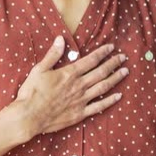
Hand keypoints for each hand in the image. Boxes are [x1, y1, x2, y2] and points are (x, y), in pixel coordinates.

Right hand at [9, 36, 128, 136]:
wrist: (29, 117)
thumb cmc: (31, 92)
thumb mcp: (39, 69)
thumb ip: (52, 55)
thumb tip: (60, 39)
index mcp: (70, 74)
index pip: (91, 60)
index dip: (102, 53)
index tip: (111, 47)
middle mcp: (79, 85)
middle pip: (101, 72)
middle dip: (113, 63)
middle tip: (123, 57)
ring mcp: (81, 100)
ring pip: (103, 87)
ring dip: (116, 79)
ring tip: (125, 72)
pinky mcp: (80, 114)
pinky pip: (99, 106)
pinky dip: (110, 101)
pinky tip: (119, 96)